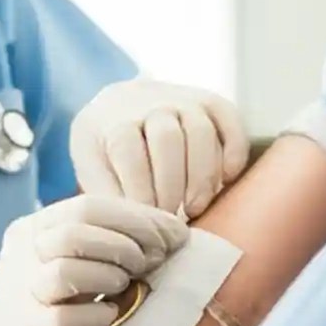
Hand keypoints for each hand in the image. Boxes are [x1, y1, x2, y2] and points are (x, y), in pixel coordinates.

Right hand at [0, 195, 187, 325]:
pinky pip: (64, 317)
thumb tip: (173, 230)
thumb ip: (104, 236)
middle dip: (124, 245)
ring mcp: (21, 291)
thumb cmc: (54, 294)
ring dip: (110, 276)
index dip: (135, 218)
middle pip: (74, 232)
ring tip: (123, 286)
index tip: (172, 234)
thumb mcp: (70, 255)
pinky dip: (97, 314)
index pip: (86, 206)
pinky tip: (108, 314)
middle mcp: (21, 254)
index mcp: (33, 227)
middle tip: (149, 262)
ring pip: (66, 271)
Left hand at [70, 78, 249, 217]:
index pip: (127, 148)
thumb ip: (104, 191)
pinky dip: (234, 151)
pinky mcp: (213, 104)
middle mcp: (151, 104)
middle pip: (167, 138)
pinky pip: (230, 121)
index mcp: (115, 119)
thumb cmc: (106, 146)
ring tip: (195, 208)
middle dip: (171, 184)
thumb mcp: (91, 163)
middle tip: (172, 220)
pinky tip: (226, 180)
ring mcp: (184, 101)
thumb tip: (126, 224)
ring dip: (202, 175)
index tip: (145, 219)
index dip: (139, 187)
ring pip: (200, 131)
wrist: (122, 105)